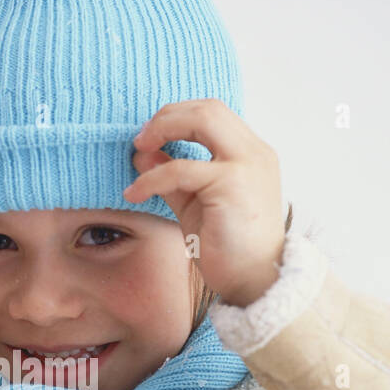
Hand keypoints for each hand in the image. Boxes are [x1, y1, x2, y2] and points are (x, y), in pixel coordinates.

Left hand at [121, 99, 285, 306]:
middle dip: (167, 116)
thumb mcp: (194, 203)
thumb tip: (142, 153)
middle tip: (140, 138)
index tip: (149, 136)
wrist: (255, 282)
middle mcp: (253, 152)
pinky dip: (152, 178)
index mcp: (250, 154)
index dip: (176, 116)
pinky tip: (135, 193)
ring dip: (162, 129)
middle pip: (208, 107)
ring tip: (137, 151)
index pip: (212, 114)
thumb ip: (172, 176)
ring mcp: (246, 165)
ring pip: (201, 120)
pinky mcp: (232, 184)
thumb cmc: (228, 247)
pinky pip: (181, 169)